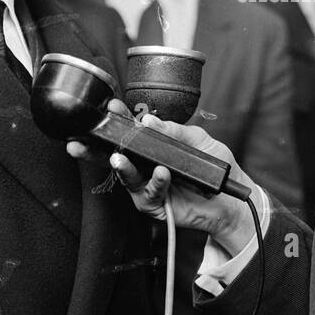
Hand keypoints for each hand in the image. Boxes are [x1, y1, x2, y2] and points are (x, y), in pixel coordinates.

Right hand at [67, 105, 258, 256]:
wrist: (232, 200)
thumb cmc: (216, 169)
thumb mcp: (198, 140)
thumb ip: (175, 130)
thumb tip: (148, 120)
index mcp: (152, 148)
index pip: (129, 133)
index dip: (117, 122)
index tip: (109, 109)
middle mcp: (144, 167)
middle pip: (115, 156)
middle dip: (95, 150)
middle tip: (82, 143)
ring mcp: (146, 186)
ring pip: (126, 177)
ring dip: (122, 168)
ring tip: (119, 159)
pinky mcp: (154, 205)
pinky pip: (148, 193)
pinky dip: (155, 182)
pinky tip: (161, 173)